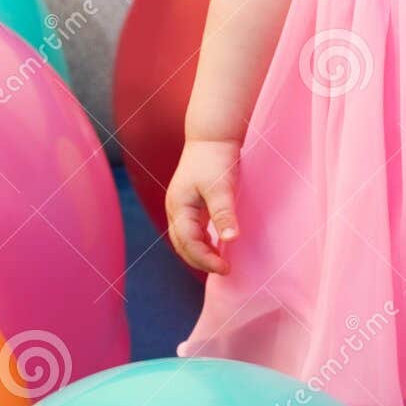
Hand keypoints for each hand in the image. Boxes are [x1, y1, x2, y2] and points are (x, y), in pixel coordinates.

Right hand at [165, 137, 241, 274]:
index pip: (188, 243)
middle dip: (200, 260)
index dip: (205, 259)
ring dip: (200, 252)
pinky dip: (202, 241)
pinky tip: (216, 244)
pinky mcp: (190, 202)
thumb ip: (223, 214)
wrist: (212, 136)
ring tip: (220, 262)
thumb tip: (230, 240)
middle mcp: (176, 209)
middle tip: (224, 269)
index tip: (225, 268)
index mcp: (179, 207)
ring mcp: (181, 206)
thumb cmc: (216, 159)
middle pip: (182, 245)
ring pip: (185, 238)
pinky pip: (192, 229)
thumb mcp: (221, 187)